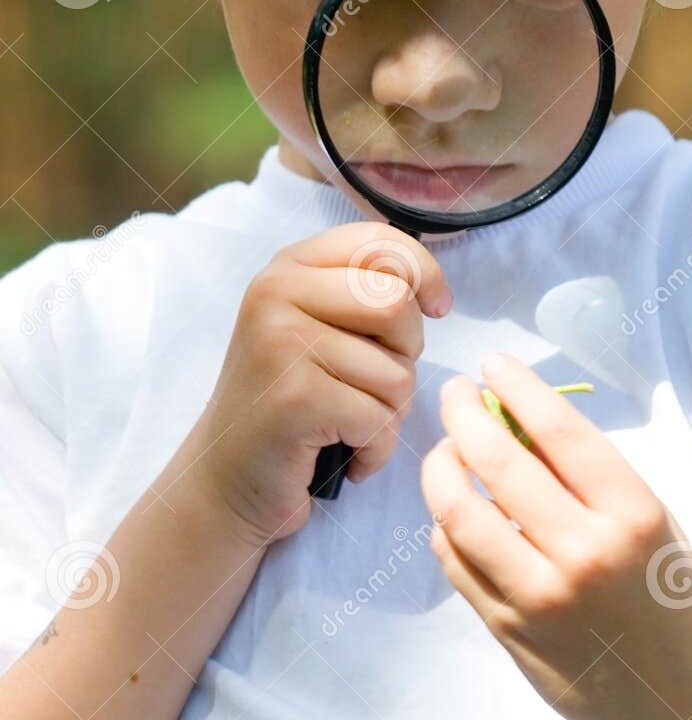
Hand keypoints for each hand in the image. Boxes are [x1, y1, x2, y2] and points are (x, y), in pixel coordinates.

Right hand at [183, 222, 451, 546]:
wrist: (228, 477)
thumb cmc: (293, 401)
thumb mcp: (320, 326)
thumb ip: (365, 293)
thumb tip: (435, 292)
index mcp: (290, 266)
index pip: (381, 242)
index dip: (425, 273)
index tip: (435, 307)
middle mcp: (277, 292)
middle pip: (396, 303)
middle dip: (407, 352)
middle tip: (373, 382)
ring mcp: (281, 343)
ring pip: (396, 371)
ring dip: (389, 412)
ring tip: (348, 424)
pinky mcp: (294, 398)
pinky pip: (378, 419)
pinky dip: (375, 448)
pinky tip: (343, 453)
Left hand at [420, 352, 691, 719]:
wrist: (679, 708)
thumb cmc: (672, 601)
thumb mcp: (654, 525)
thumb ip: (591, 478)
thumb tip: (518, 418)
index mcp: (631, 515)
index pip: (557, 429)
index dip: (517, 386)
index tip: (493, 364)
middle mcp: (583, 552)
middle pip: (497, 461)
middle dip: (463, 414)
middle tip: (454, 394)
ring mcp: (538, 597)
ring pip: (458, 513)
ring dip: (440, 468)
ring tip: (444, 452)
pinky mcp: (507, 631)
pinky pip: (455, 562)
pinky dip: (445, 527)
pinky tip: (455, 513)